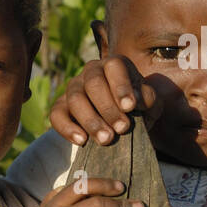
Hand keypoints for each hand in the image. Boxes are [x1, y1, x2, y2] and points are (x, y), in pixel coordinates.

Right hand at [48, 56, 162, 145]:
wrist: (123, 121)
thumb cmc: (138, 107)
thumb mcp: (150, 103)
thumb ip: (148, 98)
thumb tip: (138, 100)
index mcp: (114, 65)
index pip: (114, 67)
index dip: (121, 86)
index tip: (130, 107)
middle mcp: (91, 71)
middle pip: (93, 83)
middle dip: (108, 108)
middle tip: (122, 128)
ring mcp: (74, 87)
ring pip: (75, 99)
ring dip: (91, 120)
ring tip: (106, 139)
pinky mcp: (61, 106)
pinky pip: (56, 114)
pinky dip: (67, 128)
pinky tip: (82, 141)